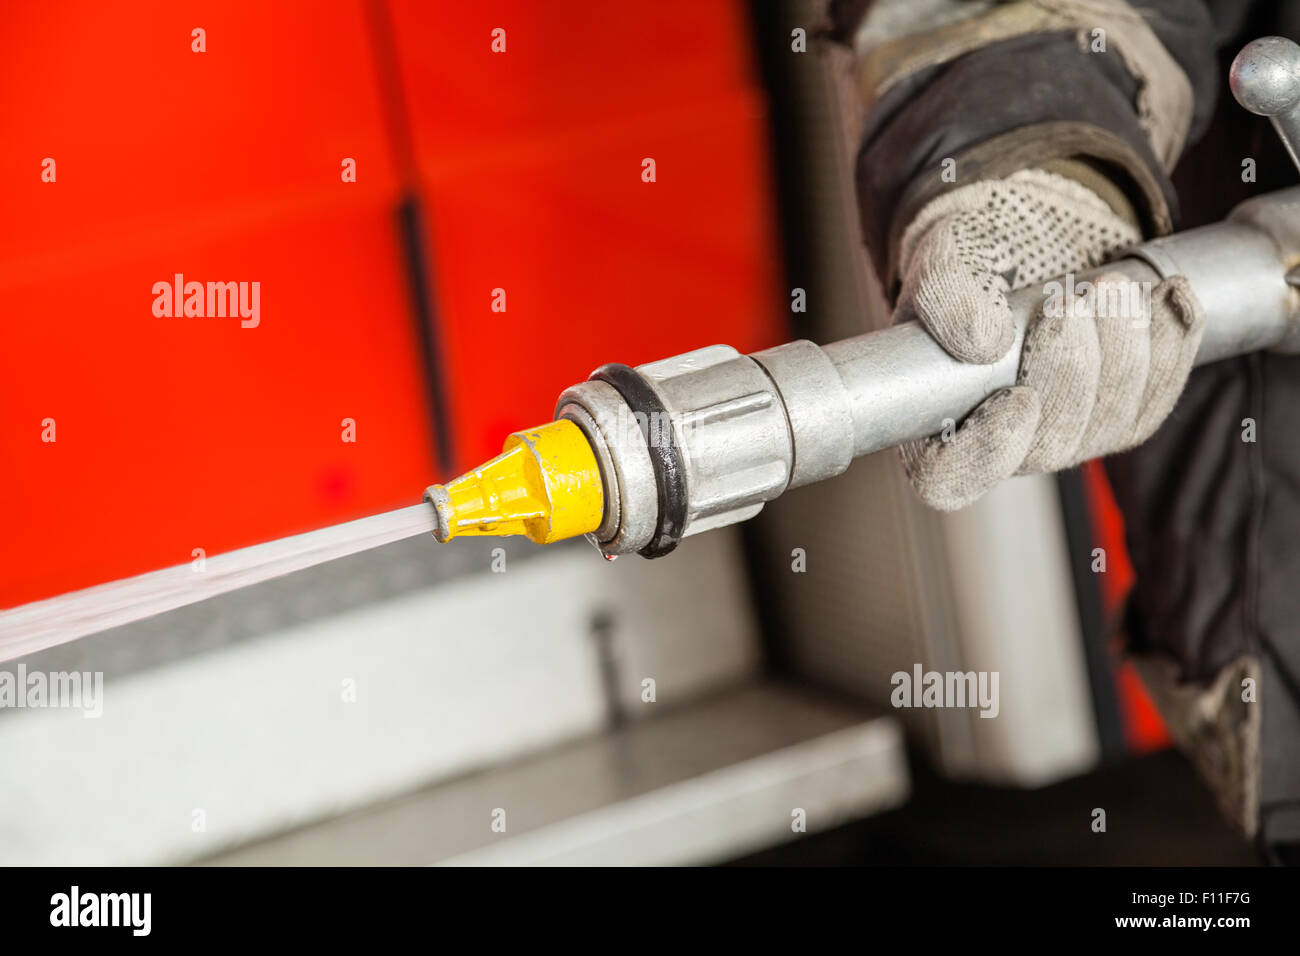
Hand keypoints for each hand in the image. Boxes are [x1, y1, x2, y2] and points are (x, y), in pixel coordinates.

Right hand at [893, 169, 1203, 509]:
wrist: (1026, 239)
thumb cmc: (970, 262)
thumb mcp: (941, 260)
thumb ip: (945, 296)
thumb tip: (985, 343)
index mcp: (937, 425)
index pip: (950, 478)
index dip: (987, 454)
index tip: (1018, 397)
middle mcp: (1003, 445)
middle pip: (1048, 448)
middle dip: (1071, 372)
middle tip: (1072, 301)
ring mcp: (1067, 435)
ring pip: (1109, 425)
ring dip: (1123, 351)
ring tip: (1111, 285)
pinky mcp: (1120, 414)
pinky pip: (1155, 400)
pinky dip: (1171, 344)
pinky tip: (1170, 295)